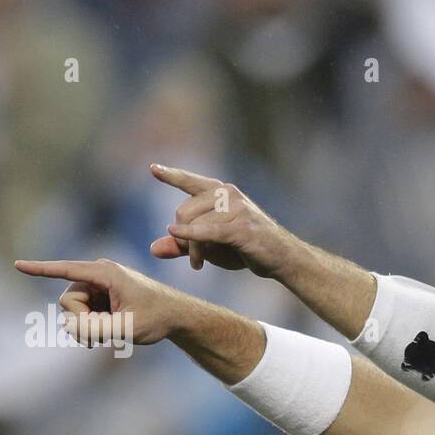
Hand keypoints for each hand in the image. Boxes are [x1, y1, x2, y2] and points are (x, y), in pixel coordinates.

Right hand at [13, 257, 190, 345]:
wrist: (176, 316)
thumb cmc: (157, 318)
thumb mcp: (128, 328)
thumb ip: (97, 330)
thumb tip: (70, 327)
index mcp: (106, 273)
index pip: (66, 270)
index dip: (40, 269)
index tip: (17, 265)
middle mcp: (99, 274)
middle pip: (69, 301)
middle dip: (81, 321)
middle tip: (104, 333)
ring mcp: (98, 285)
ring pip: (73, 310)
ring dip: (86, 326)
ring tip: (109, 334)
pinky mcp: (100, 296)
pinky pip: (82, 313)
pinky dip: (89, 326)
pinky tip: (104, 334)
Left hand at [148, 164, 293, 277]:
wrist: (282, 258)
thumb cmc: (247, 249)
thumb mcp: (212, 246)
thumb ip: (184, 245)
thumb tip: (153, 249)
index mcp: (220, 192)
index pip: (191, 181)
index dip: (171, 176)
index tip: (153, 169)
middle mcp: (228, 193)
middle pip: (184, 211)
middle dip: (182, 238)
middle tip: (194, 261)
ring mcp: (237, 208)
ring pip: (195, 225)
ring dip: (193, 250)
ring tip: (199, 265)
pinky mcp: (242, 227)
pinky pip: (209, 231)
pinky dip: (190, 235)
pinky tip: (177, 234)